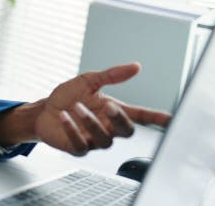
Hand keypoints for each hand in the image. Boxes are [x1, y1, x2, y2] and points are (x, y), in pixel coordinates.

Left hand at [0, 63, 170, 155]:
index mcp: (113, 110)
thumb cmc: (68, 96)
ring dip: (92, 122)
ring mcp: (93, 140)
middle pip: (126, 132)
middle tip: (109, 105)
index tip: (172, 120)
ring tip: (77, 107)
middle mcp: (107, 127)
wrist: (43, 110)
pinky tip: (66, 118)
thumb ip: (112, 75)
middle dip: (120, 120)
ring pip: (105, 140)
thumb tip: (136, 66)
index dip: (156, 119)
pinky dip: (74, 131)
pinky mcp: (77, 148)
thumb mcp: (88, 81)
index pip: (140, 116)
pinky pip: (81, 145)